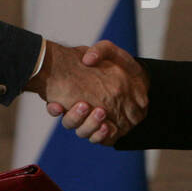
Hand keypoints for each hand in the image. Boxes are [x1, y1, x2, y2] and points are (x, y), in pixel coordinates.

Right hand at [27, 40, 147, 144]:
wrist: (137, 77)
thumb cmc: (119, 65)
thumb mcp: (108, 51)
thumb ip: (99, 50)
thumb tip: (88, 59)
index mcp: (74, 93)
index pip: (56, 105)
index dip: (53, 108)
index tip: (56, 105)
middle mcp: (81, 110)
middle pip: (69, 123)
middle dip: (74, 117)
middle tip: (84, 105)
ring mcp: (94, 122)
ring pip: (84, 132)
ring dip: (90, 125)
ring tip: (100, 113)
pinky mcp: (109, 131)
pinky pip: (101, 140)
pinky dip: (102, 136)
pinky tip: (107, 126)